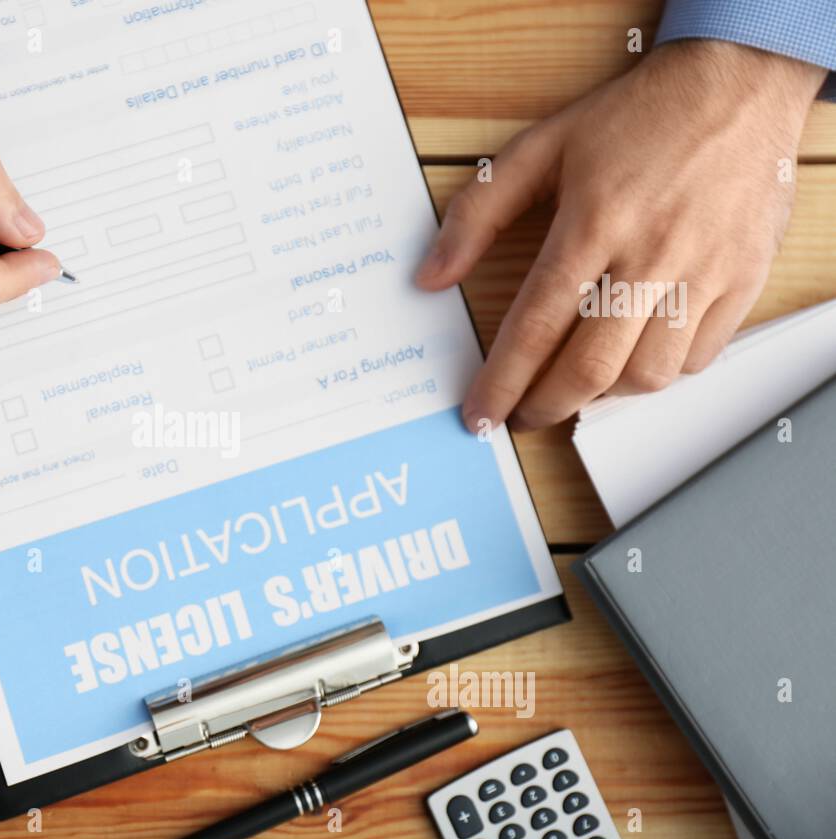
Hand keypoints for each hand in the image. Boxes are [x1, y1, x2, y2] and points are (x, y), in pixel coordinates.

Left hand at [416, 40, 826, 431]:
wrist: (737, 84)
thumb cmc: (635, 118)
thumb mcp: (541, 148)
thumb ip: (477, 214)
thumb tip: (431, 277)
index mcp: (593, 223)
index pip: (535, 327)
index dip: (501, 383)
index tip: (480, 414)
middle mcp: (651, 254)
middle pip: (590, 367)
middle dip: (545, 406)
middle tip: (522, 416)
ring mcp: (705, 271)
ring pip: (648, 374)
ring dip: (601, 396)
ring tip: (573, 387)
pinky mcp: (745, 278)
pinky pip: (699, 357)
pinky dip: (660, 373)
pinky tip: (631, 360)